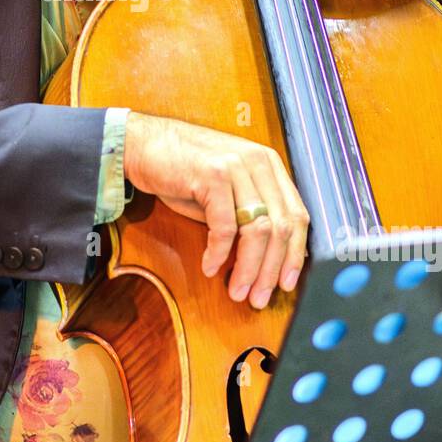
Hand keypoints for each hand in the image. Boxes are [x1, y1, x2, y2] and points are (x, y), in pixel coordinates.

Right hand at [123, 111, 308, 308]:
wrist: (143, 143)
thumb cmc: (183, 170)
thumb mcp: (227, 189)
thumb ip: (249, 215)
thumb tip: (268, 259)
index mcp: (269, 165)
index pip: (298, 215)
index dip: (294, 254)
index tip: (286, 283)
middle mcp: (258, 163)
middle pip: (281, 227)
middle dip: (271, 270)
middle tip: (258, 297)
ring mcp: (236, 166)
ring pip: (257, 229)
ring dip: (248, 268)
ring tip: (237, 291)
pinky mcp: (211, 175)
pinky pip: (224, 226)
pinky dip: (218, 253)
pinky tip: (210, 267)